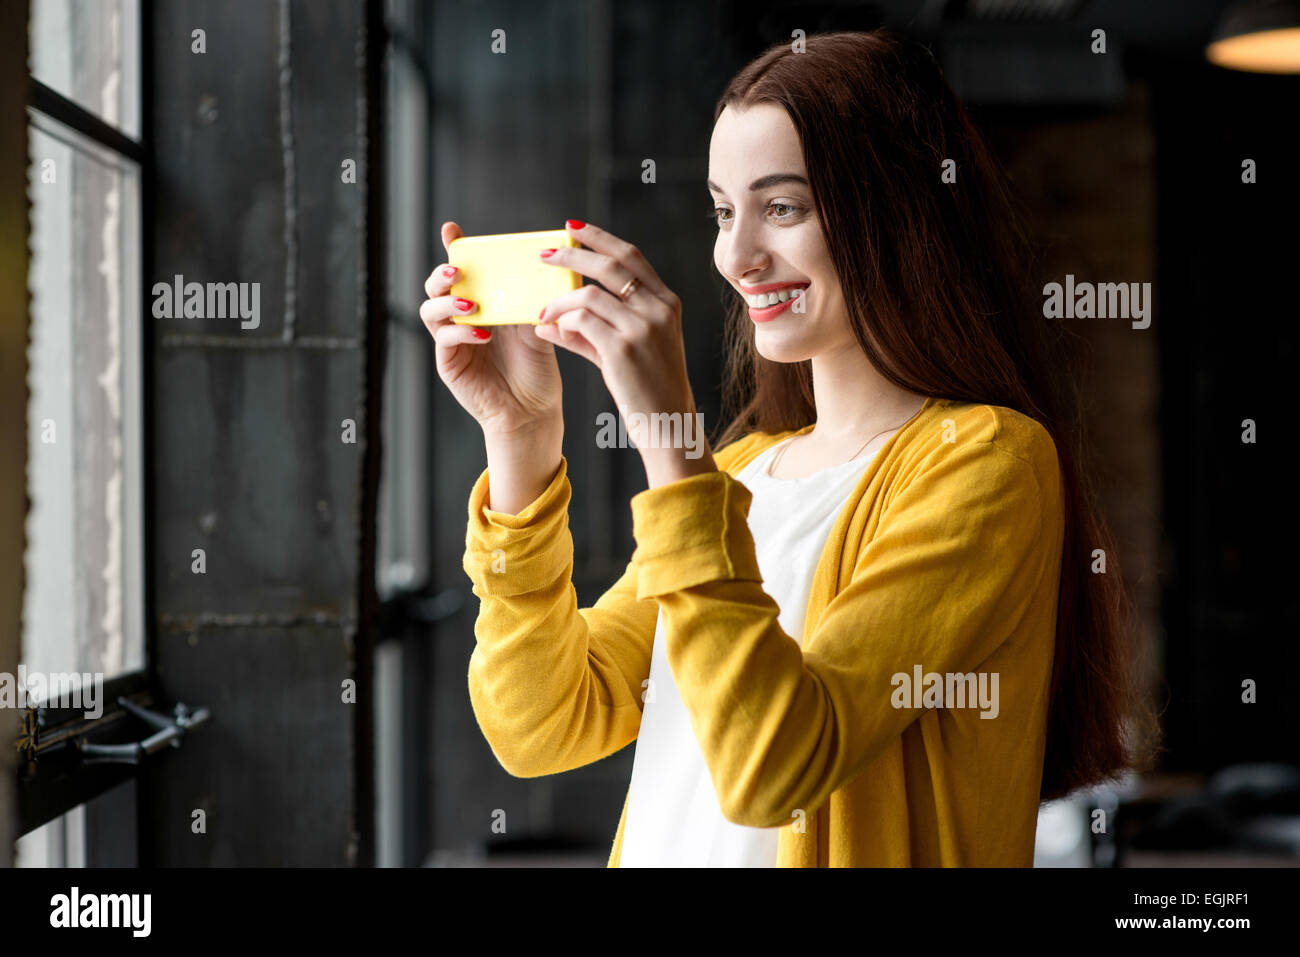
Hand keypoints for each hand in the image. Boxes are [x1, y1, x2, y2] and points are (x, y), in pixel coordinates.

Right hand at [420, 221, 562, 439]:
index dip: (453, 249)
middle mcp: (462, 318)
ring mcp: (452, 340)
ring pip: (430, 310)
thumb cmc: (536, 369)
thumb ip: (528, 302)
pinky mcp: (449, 363)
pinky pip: (444, 339)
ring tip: (471, 304)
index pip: (463, 271)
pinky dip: (460, 332)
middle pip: (436, 286)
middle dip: (442, 274)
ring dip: (448, 302)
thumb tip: (535, 271)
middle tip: (457, 270)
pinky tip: (482, 333)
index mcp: (483, 303)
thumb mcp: (536, 328)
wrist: (533, 411)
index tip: (452, 230)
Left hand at [534, 221, 714, 486]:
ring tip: (543, 310)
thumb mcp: (626, 352)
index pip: (631, 256)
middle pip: (610, 264)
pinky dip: (562, 321)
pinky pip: (581, 321)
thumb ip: (590, 332)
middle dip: (571, 254)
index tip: (572, 228)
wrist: (669, 425)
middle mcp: (659, 309)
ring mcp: (643, 328)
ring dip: (559, 300)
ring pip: (589, 295)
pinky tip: (551, 329)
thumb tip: (548, 320)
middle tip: (543, 255)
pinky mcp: (624, 349)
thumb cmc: (648, 390)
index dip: (600, 237)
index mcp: (666, 303)